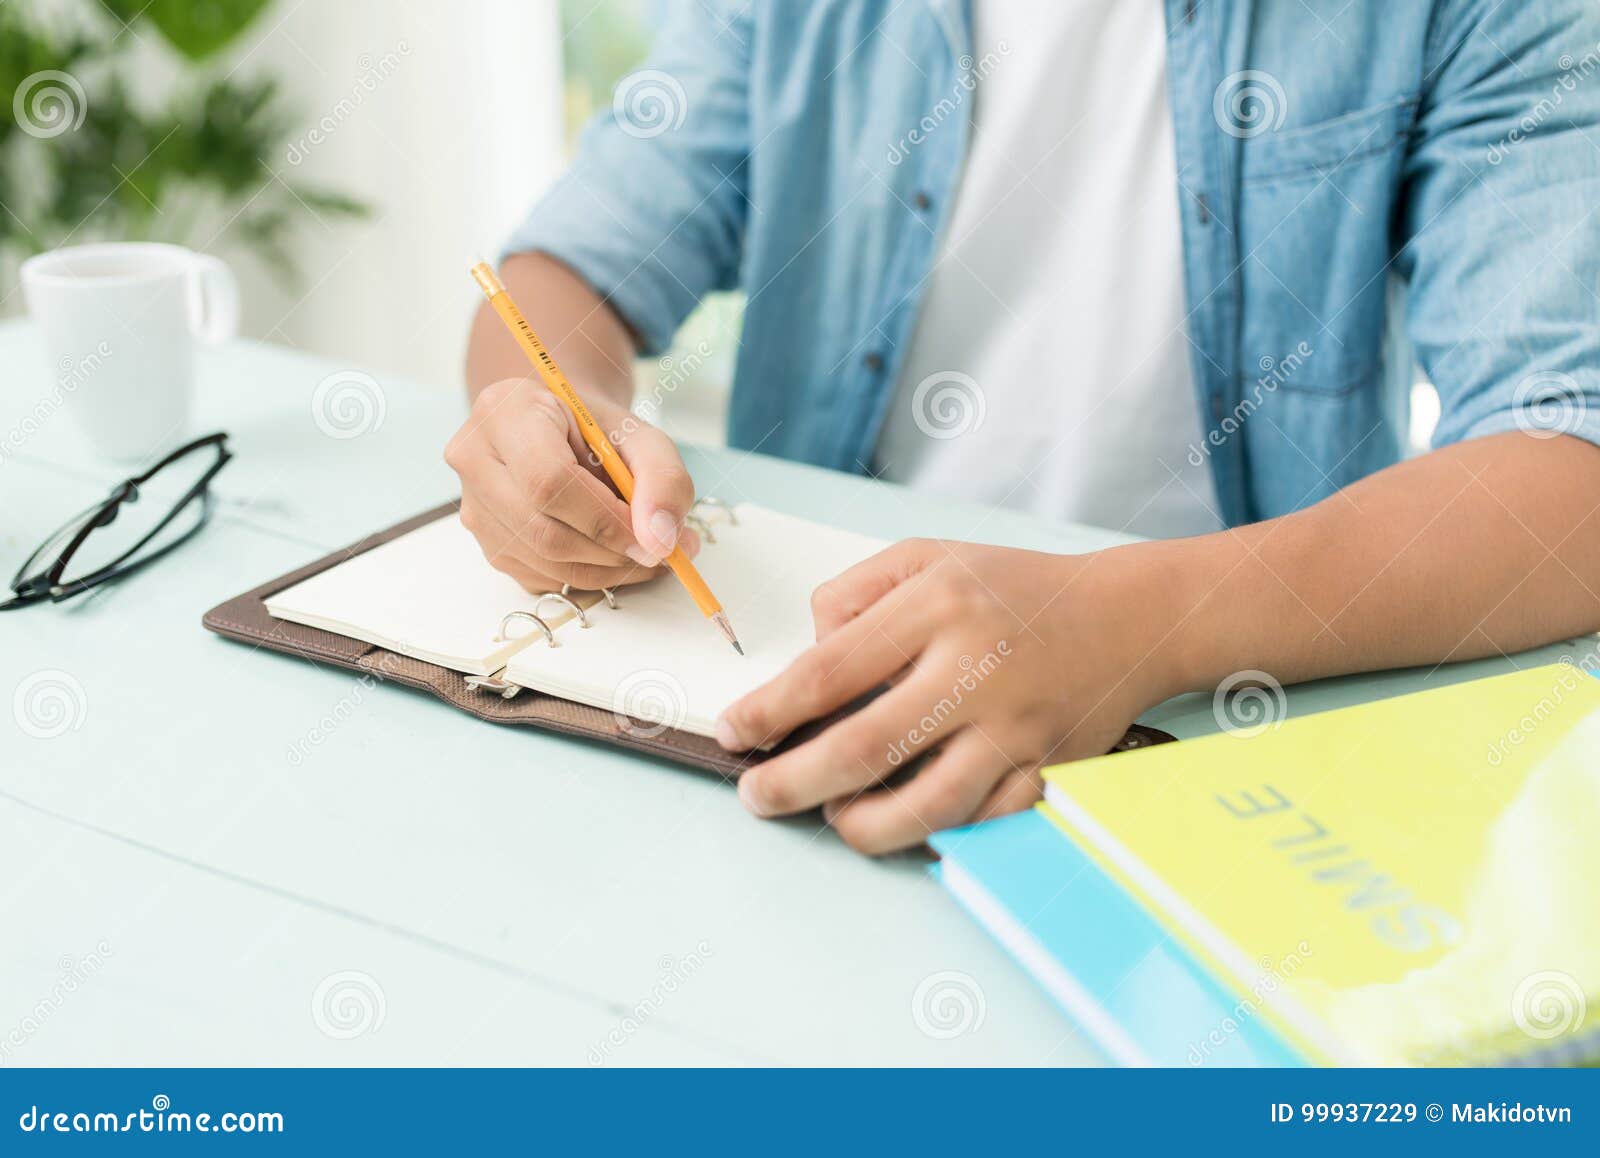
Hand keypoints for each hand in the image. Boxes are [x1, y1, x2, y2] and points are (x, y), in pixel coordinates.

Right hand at [444, 377, 698, 591]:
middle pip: (544, 531)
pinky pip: (541, 578)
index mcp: (505, 411)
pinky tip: (612, 555)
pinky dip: (588, 576)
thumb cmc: (597, 430)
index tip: (653, 537)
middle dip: (611, 552)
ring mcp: (473, 506)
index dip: (606, 520)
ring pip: (544, 562)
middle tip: (658, 552)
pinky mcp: (486, 544)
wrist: (561, 431)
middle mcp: (474, 458)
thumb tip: (662, 540)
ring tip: (644, 550)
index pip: (549, 480)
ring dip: (606, 569)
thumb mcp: (643, 437)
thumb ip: (664, 480)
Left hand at [714, 538, 1179, 853]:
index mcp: (936, 607)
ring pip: (925, 803)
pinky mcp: (1046, 768)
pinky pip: (981, 822)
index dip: (770, 711)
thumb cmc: (1011, 589)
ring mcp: (1014, 727)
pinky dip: (935, 834)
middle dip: (793, 782)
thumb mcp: (927, 558)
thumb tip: (806, 656)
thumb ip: (855, 595)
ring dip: (861, 825)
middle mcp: (974, 668)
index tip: (734, 733)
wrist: (1126, 617)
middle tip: (756, 795)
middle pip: (864, 747)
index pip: (829, 670)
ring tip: (830, 817)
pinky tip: (904, 824)